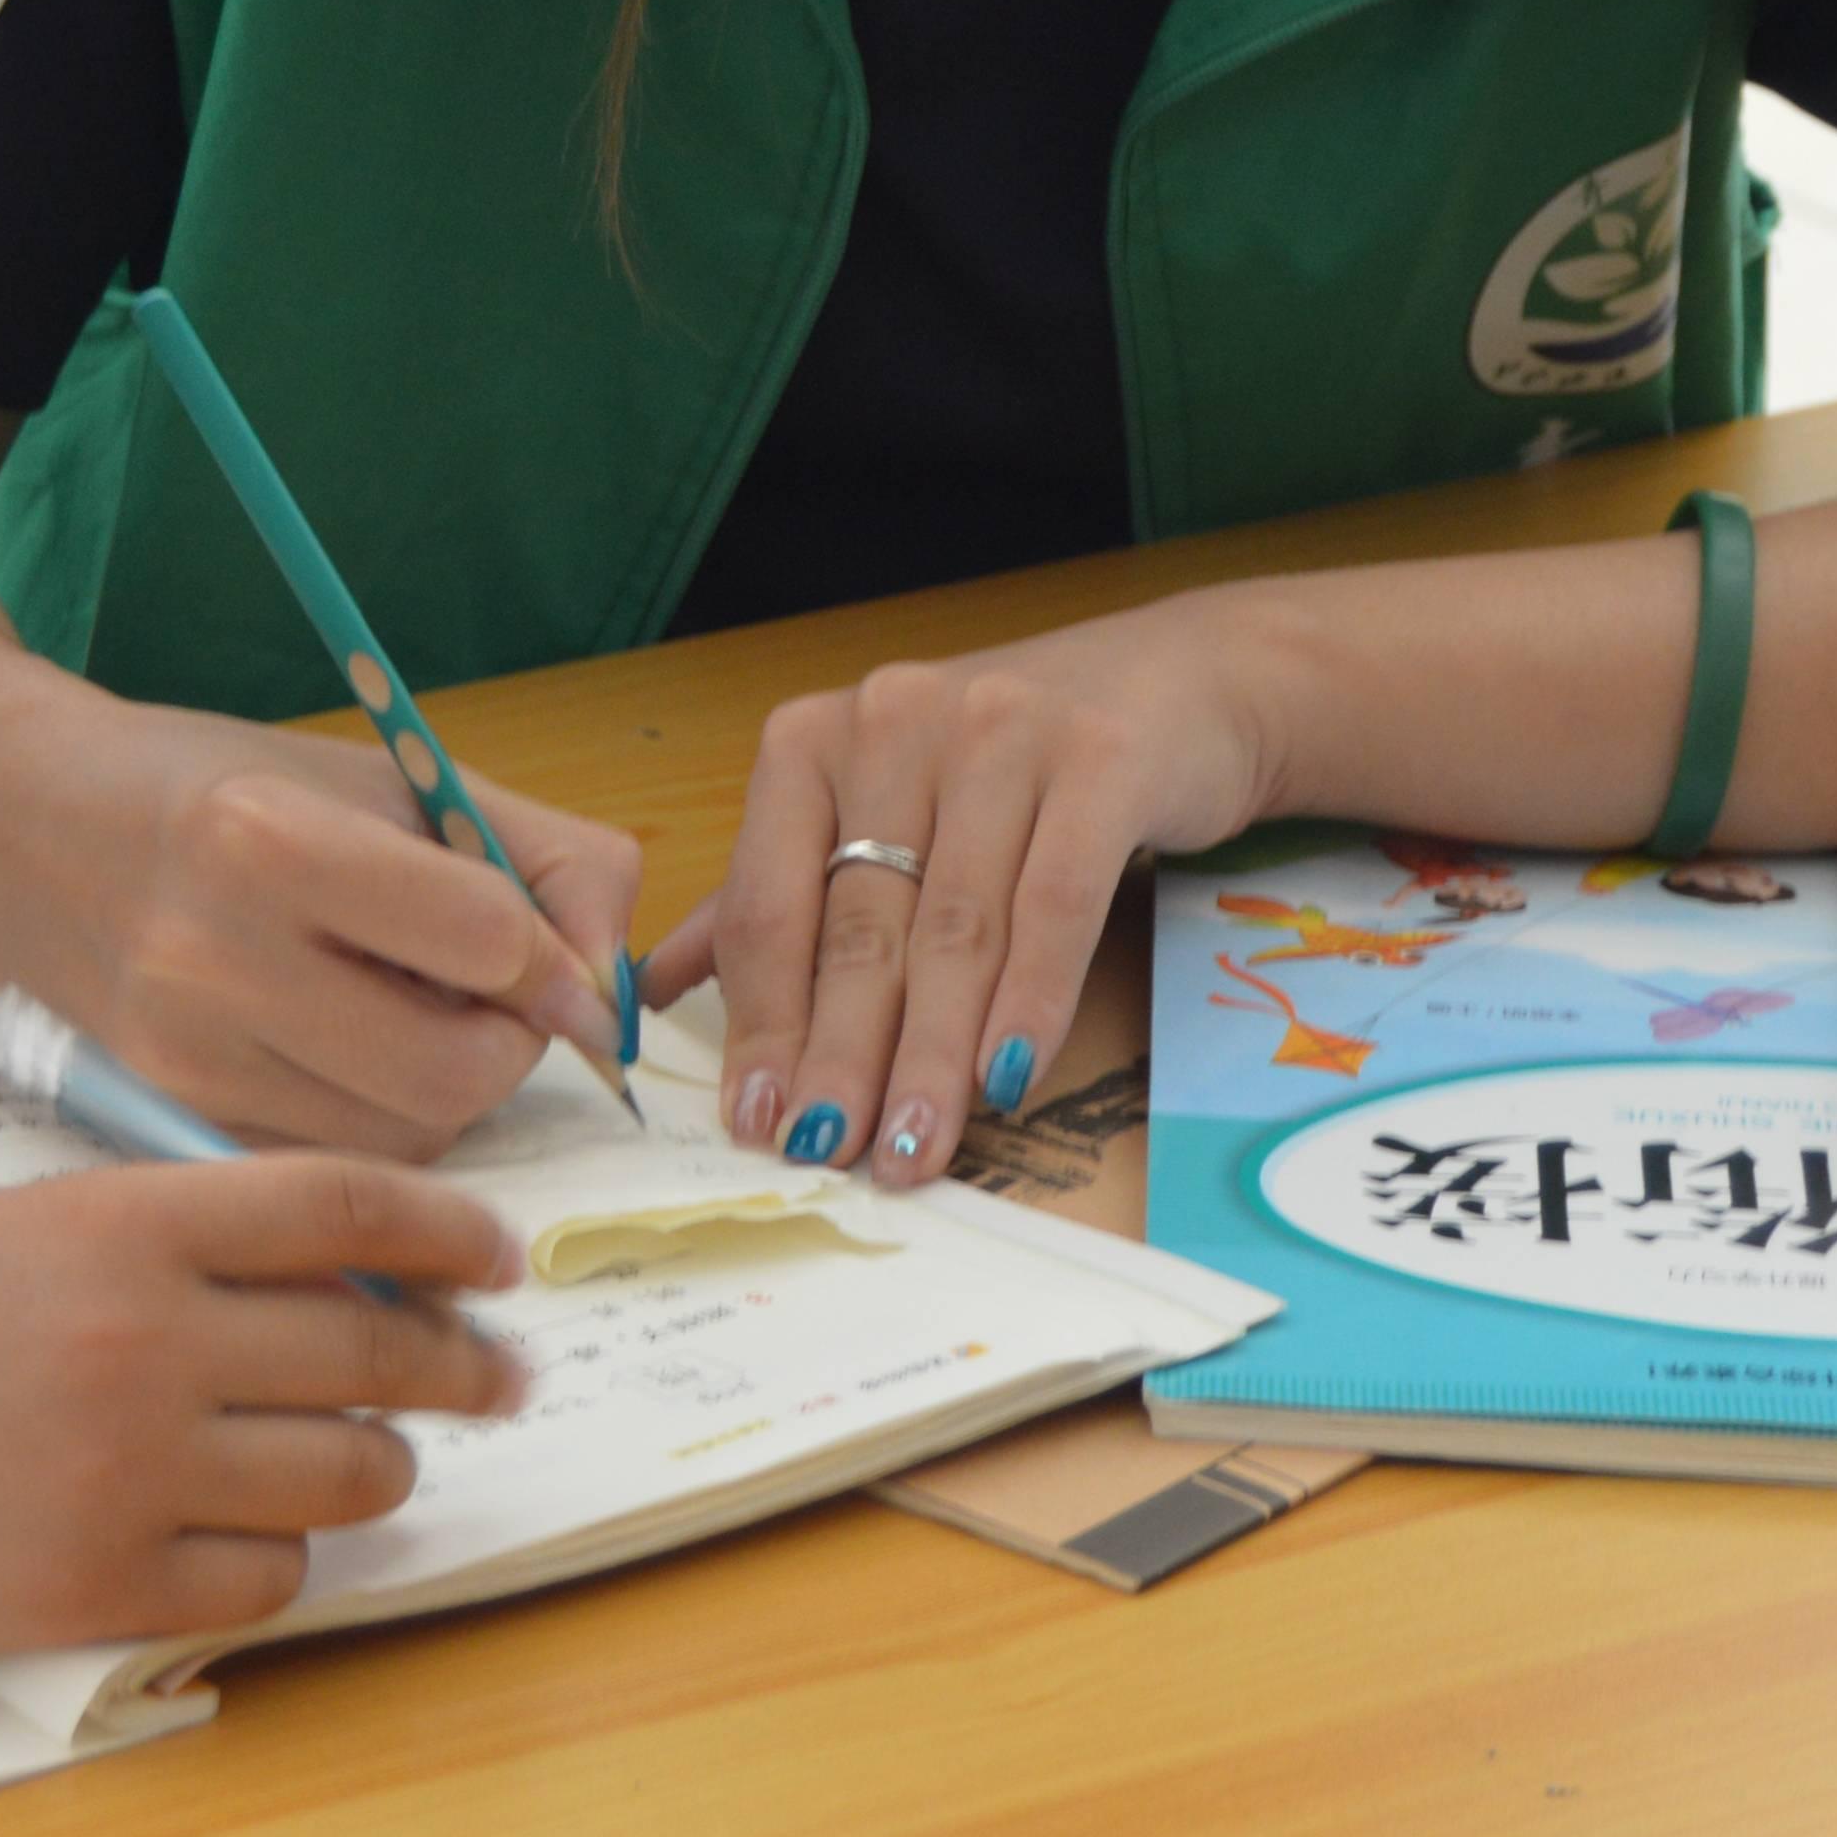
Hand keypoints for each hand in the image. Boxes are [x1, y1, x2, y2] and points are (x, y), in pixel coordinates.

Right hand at [0, 689, 646, 1155]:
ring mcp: (185, 1057)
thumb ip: (535, 854)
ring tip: (403, 1008)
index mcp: (264, 840)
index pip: (486, 940)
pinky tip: (340, 1047)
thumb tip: (615, 979)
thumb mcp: (379, 777)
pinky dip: (378, 1117)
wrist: (18, 829)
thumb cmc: (216, 789)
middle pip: (456, 1070)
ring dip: (449, 1087)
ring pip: (407, 1137)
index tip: (540, 944)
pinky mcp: (173, 1119)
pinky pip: (339, 1160)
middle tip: (486, 991)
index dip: (545, 951)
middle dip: (509, 1040)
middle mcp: (211, 959)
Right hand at [0, 1158, 527, 1668]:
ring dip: (377, 1470)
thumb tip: (343, 1273)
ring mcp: (126, 1471)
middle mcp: (143, 1340)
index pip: (348, 1208)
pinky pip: (266, 1582)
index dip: (453, 1231)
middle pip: (377, 1349)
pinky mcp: (98, 1588)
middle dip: (465, 1366)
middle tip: (500, 1376)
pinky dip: (281, 1562)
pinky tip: (253, 1541)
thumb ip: (172, 1238)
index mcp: (123, 1224)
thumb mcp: (23, 1223)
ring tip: (370, 1464)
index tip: (503, 1259)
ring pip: (346, 1477)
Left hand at [646, 600, 1280, 1191]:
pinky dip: (1029, 1001)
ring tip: (912, 1149)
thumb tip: (657, 988)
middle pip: (856, 926)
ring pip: (953, 929)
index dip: (761, 1023)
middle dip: (839, 1058)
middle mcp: (895, 721)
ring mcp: (1000, 732)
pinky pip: (1054, 905)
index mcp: (814, 739)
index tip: (756, 1122)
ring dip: (929, 1055)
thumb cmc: (1008, 765)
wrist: (1179, 682)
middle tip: (827, 1155)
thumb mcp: (879, 808)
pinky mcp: (1101, 760)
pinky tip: (1007, 1080)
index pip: (767, 904)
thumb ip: (777, 891)